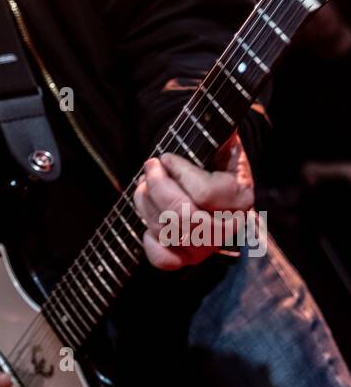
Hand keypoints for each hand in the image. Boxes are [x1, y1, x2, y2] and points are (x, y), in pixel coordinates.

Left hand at [134, 130, 254, 268]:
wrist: (208, 176)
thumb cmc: (211, 154)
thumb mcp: (221, 138)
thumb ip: (221, 131)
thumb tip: (222, 126)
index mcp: (242, 197)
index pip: (206, 194)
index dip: (180, 172)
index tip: (167, 157)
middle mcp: (229, 228)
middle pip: (185, 217)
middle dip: (158, 187)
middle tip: (150, 166)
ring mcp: (208, 247)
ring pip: (169, 232)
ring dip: (147, 204)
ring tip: (144, 184)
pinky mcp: (187, 258)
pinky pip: (163, 259)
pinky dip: (150, 238)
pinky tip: (149, 216)